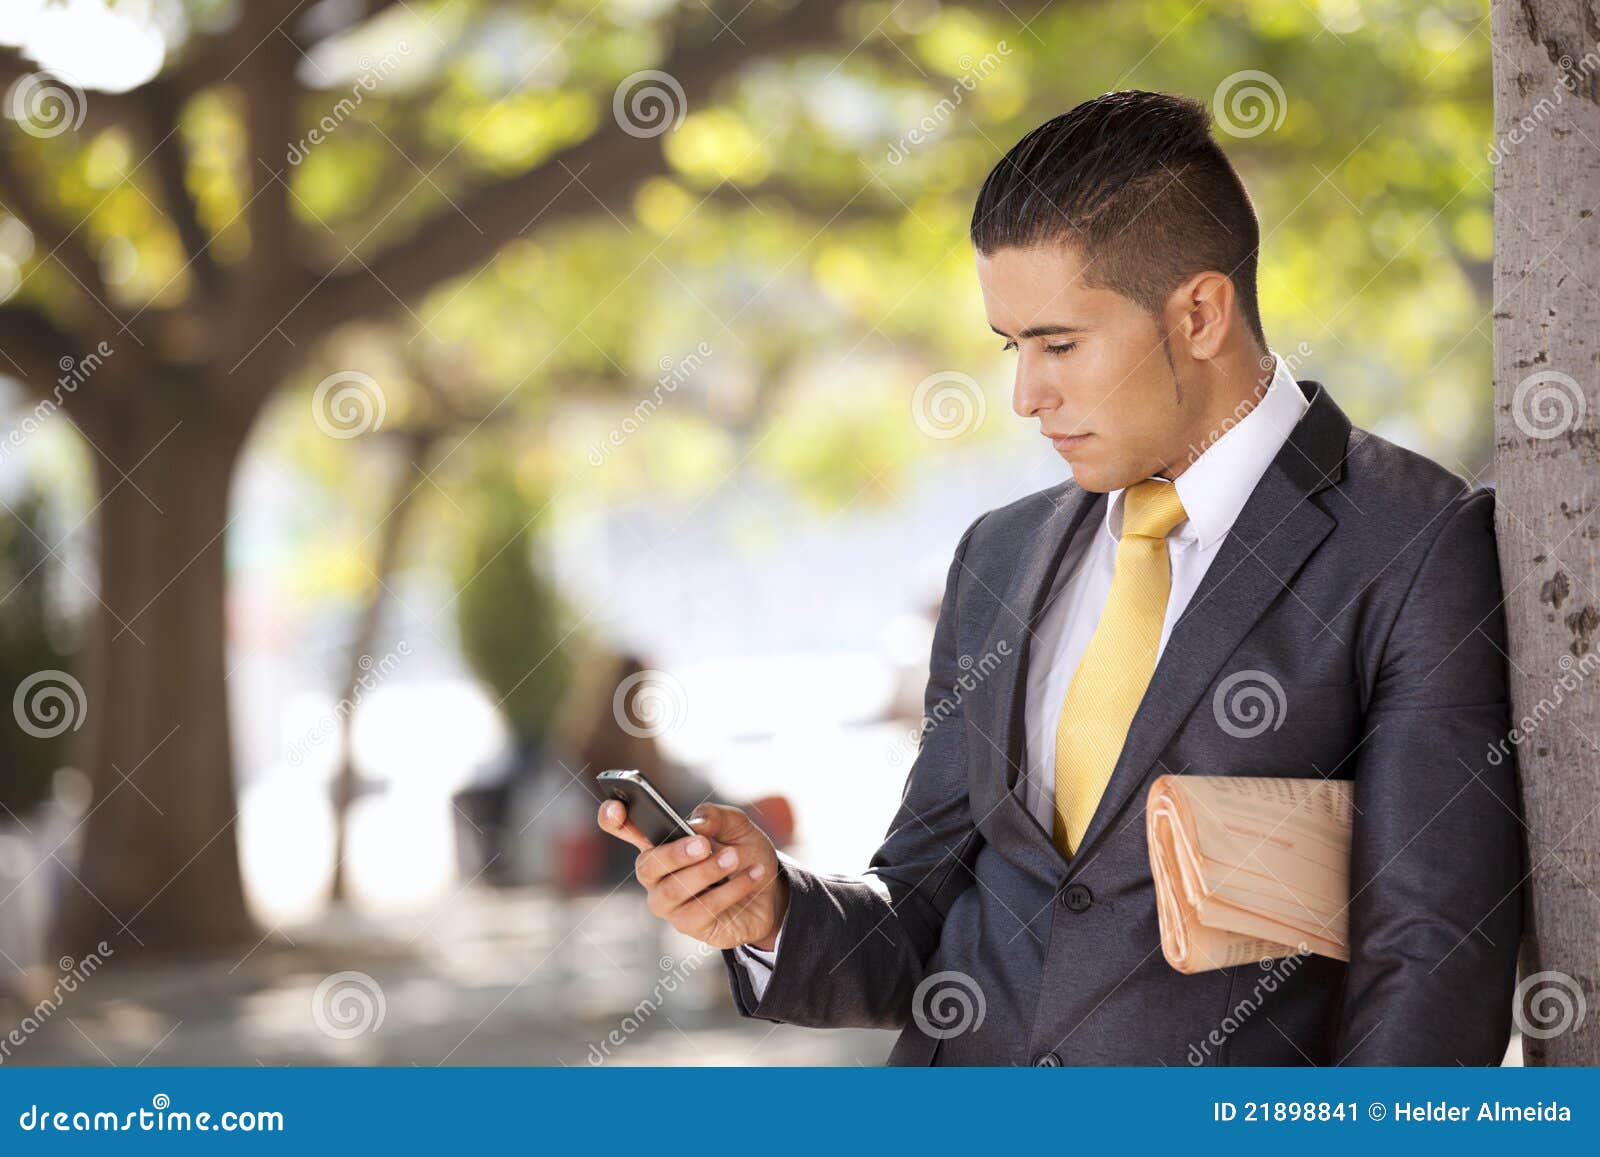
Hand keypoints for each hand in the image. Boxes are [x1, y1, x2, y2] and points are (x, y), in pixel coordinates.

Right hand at [598, 801, 787, 950]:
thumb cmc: (745, 853)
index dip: (612, 818)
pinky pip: (701, 910)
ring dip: (705, 873)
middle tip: (703, 845)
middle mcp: (657, 874)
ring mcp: (669, 902)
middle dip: (674, 854)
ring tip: (734, 858)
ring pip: (672, 891)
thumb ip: (716, 816)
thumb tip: (695, 822)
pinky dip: (729, 891)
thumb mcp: (738, 826)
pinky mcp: (689, 924)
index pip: (624, 828)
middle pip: (646, 865)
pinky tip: (750, 877)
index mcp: (661, 841)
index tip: (615, 808)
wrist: (772, 892)